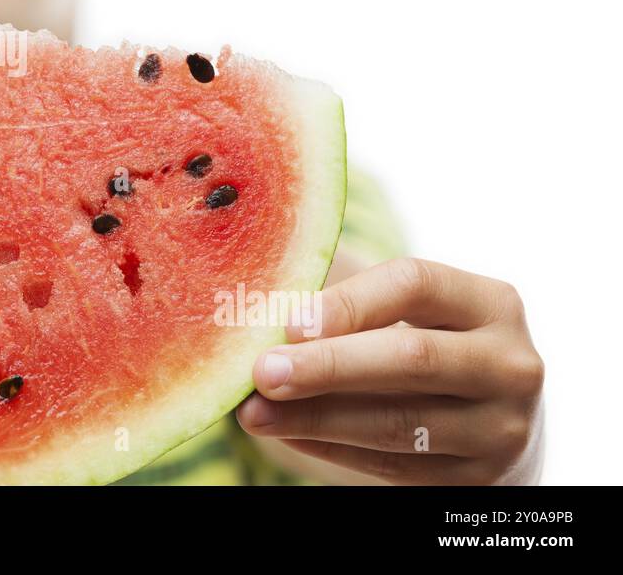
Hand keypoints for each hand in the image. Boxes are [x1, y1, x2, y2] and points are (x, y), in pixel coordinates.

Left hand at [236, 257, 544, 484]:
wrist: (491, 420)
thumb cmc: (427, 340)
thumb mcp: (410, 308)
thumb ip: (348, 294)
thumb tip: (260, 295)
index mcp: (493, 303)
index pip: (415, 285)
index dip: (348, 303)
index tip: (288, 323)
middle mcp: (510, 364)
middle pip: (412, 359)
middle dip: (328, 366)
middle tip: (262, 373)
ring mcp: (501, 429)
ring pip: (397, 422)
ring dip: (315, 417)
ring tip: (255, 413)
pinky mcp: (479, 480)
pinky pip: (391, 464)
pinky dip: (331, 446)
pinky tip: (288, 432)